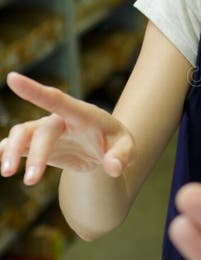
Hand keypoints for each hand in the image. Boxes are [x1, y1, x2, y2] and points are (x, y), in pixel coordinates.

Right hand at [0, 72, 134, 184]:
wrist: (106, 147)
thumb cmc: (117, 143)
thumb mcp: (128, 149)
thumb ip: (122, 156)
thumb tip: (113, 168)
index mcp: (81, 115)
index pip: (57, 99)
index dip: (35, 90)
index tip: (12, 78)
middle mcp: (60, 119)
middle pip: (39, 131)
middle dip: (35, 155)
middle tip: (31, 181)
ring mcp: (46, 130)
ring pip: (20, 135)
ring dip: (10, 152)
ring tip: (6, 173)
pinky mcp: (37, 144)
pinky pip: (16, 144)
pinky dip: (5, 151)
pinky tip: (1, 162)